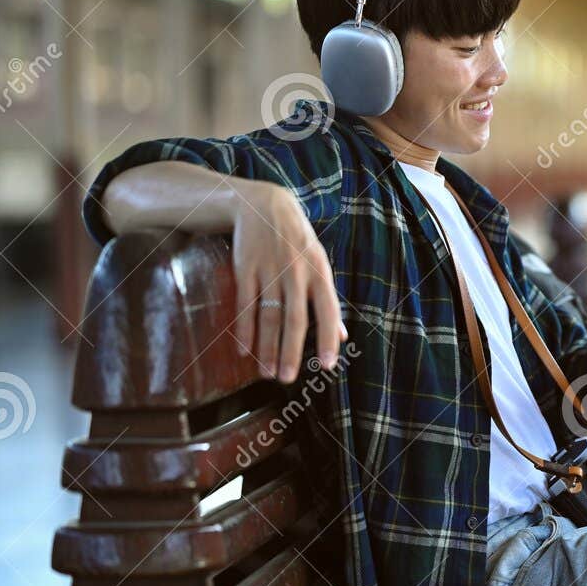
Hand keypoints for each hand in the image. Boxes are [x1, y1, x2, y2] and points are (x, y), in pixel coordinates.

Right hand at [228, 180, 347, 381]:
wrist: (265, 206)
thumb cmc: (298, 242)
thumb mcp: (320, 265)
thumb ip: (329, 301)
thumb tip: (343, 336)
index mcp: (320, 273)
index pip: (328, 311)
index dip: (327, 338)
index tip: (328, 365)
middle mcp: (297, 273)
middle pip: (294, 318)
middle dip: (290, 351)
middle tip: (286, 379)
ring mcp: (270, 270)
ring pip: (268, 315)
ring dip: (266, 347)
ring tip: (266, 372)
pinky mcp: (246, 268)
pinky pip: (244, 304)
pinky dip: (244, 328)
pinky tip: (243, 350)